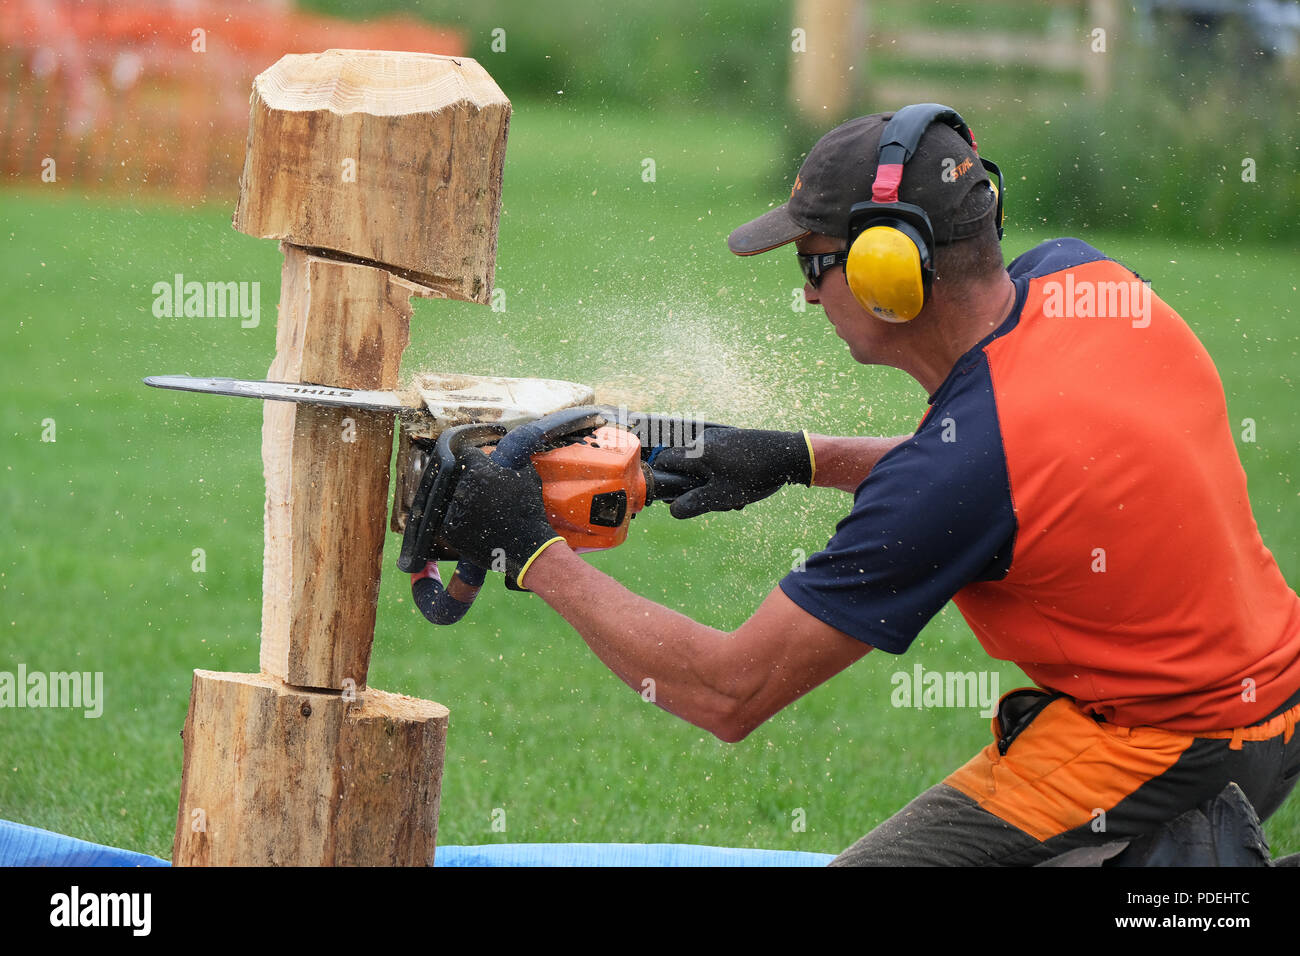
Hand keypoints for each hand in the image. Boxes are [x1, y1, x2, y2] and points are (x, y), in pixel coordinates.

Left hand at [440, 450, 562, 587]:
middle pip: (460, 477)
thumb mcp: (528, 475)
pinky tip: (479, 524)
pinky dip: (462, 520)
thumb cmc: (529, 510)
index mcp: (477, 471)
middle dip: (472, 481)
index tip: (484, 466)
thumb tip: (508, 449)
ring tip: (485, 512)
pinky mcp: (450, 531)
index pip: (468, 455)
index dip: (478, 459)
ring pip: (455, 498)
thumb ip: (515, 457)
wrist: (526, 548)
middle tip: (488, 493)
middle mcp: (460, 489)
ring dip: (466, 500)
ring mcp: (453, 511)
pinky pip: (452, 519)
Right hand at [654, 427, 813, 518]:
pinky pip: (717, 458)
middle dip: (695, 487)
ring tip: (734, 498)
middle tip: (714, 502)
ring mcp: (719, 437)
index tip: (671, 496)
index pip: (665, 461)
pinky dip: (722, 474)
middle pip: (685, 466)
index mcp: (697, 451)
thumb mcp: (722, 495)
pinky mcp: (731, 439)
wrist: (788, 455)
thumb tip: (673, 510)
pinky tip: (741, 486)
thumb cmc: (754, 475)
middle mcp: (704, 440)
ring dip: (712, 484)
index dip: (663, 479)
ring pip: (703, 465)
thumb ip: (694, 504)